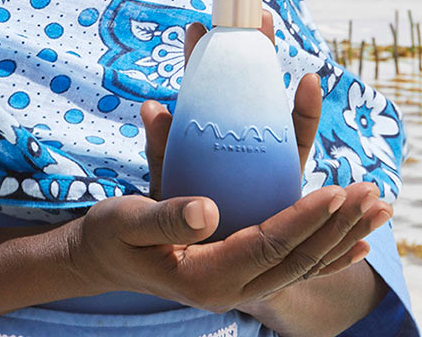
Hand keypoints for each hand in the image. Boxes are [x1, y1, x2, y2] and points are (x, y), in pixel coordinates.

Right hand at [60, 179, 390, 313]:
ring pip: (304, 266)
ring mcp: (238, 287)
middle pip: (298, 260)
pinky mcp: (240, 275)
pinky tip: (355, 244)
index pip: (269, 247)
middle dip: (338, 225)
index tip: (334, 189)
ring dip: (343, 236)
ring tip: (377, 207)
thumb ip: (166, 214)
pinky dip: (328, 255)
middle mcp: (230, 289)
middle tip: (369, 192)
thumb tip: (208, 210)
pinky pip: (294, 269)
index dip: (304, 219)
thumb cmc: (110, 233)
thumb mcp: (127, 218)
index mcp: (205, 276)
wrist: (99, 259)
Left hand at [141, 9, 322, 199]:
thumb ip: (160, 146)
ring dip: (276, 72)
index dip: (206, 55)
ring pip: (271, 110)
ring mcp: (259, 159)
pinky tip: (310, 85)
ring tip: (280, 40)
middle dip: (251, 48)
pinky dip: (304, 113)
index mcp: (205, 137)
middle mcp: (235, 141)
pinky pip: (294, 145)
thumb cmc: (174, 212)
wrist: (194, 260)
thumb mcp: (162, 179)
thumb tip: (151, 107)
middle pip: (246, 87)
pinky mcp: (280, 182)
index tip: (198, 23)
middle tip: (254, 13)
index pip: (209, 87)